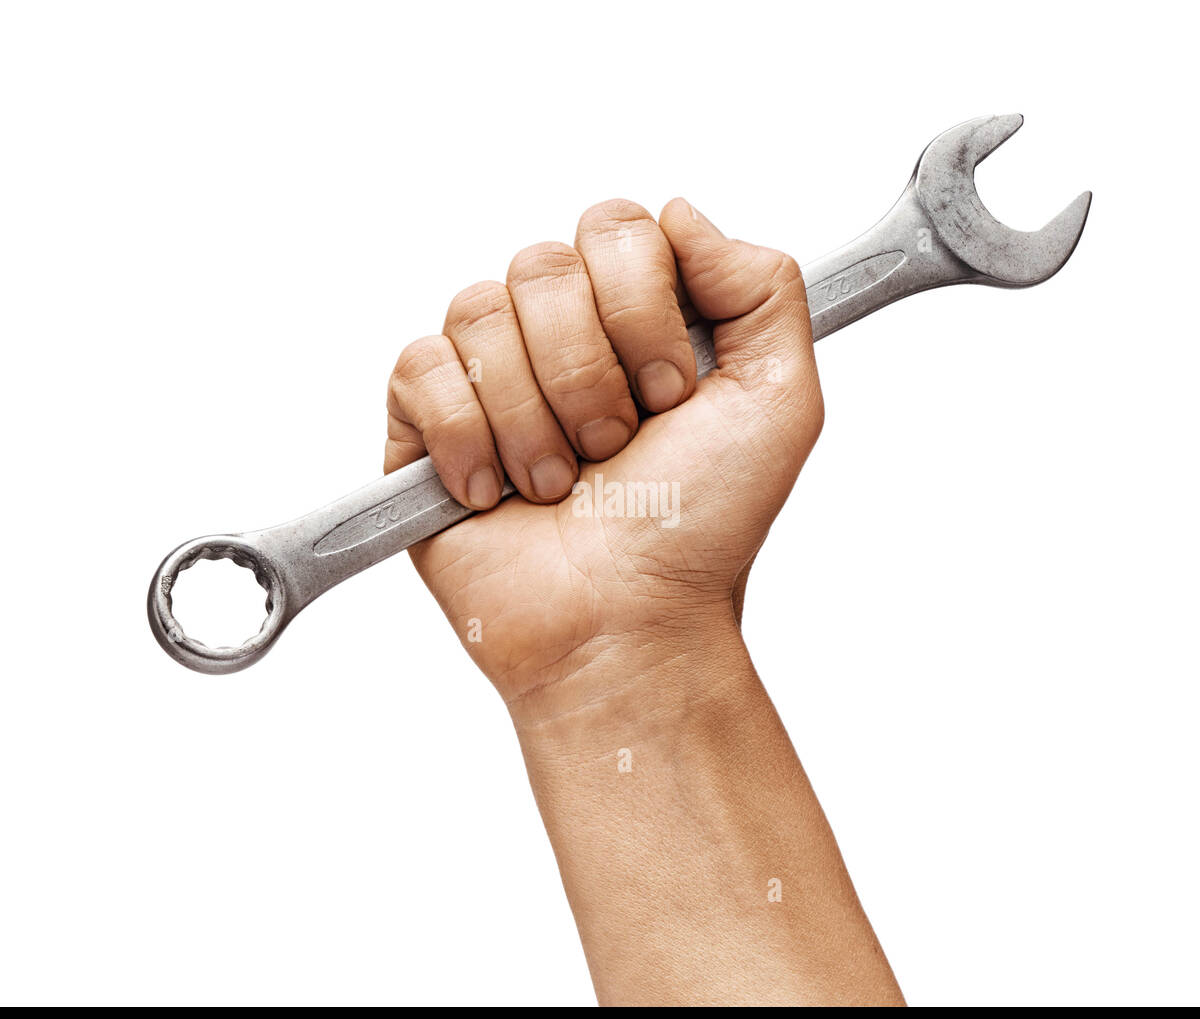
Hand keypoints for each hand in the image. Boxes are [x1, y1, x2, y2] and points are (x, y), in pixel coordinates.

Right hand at [384, 199, 822, 705]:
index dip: (641, 311)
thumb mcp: (778, 400)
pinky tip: (496, 494)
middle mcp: (561, 333)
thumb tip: (680, 214)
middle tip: (616, 449)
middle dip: (590, 376)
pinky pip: (421, 369)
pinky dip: (469, 442)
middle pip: (543, 265)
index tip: (671, 397)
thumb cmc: (698, 529)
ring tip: (559, 485)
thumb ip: (762, 285)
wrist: (624, 623)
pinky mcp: (422, 420)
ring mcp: (488, 373)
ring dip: (536, 421)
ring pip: (479, 312)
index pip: (617, 227)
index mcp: (638, 316)